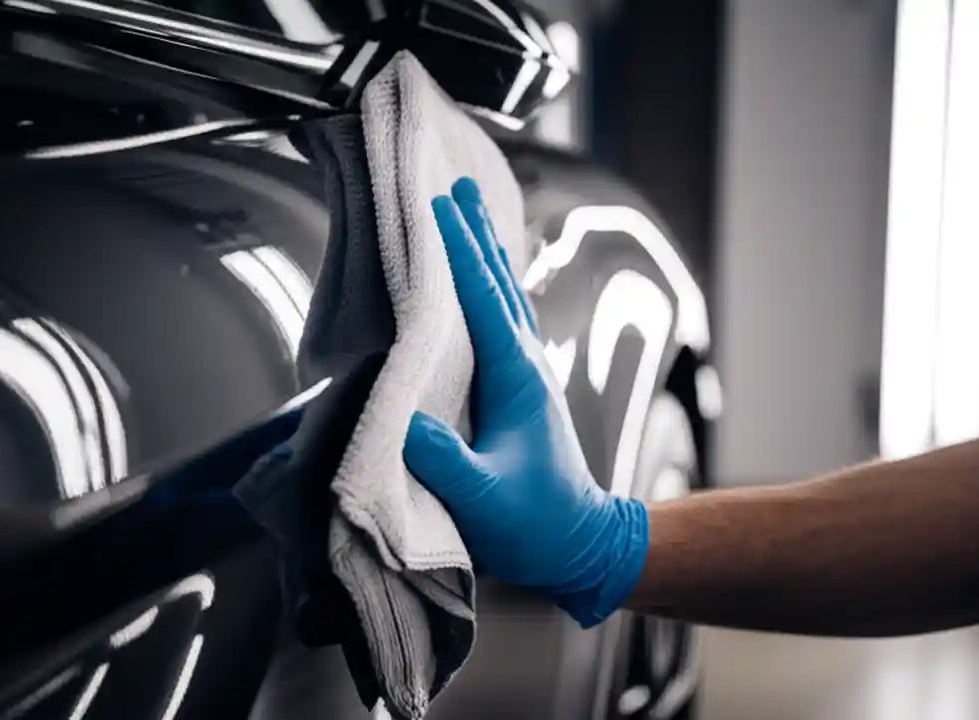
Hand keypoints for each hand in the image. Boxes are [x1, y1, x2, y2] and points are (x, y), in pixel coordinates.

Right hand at [402, 177, 648, 626]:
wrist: (580, 543)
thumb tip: (398, 418)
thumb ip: (443, 460)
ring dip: (484, 255)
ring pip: (503, 298)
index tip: (437, 206)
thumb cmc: (534, 523)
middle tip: (456, 186)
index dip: (459, 252)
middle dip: (475, 234)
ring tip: (466, 216)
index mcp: (515, 376)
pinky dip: (487, 290)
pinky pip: (501, 323)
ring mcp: (526, 375)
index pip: (483, 300)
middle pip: (498, 283)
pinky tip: (477, 286)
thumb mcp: (484, 497)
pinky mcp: (519, 390)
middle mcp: (524, 364)